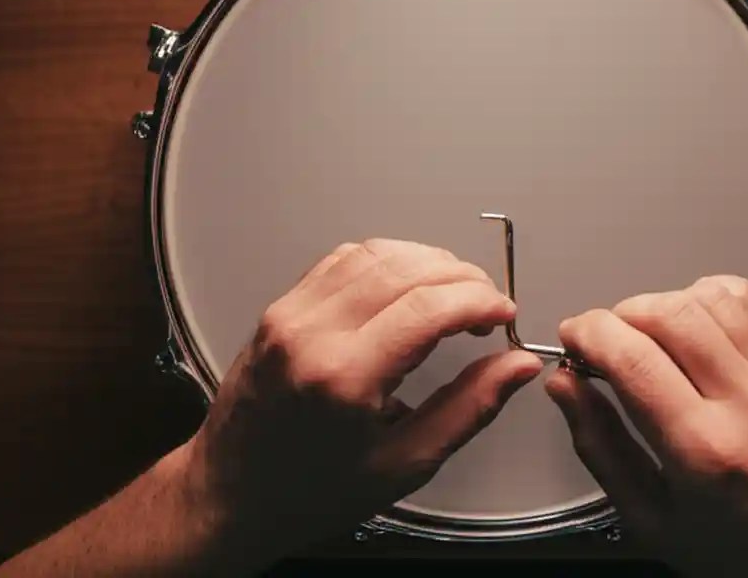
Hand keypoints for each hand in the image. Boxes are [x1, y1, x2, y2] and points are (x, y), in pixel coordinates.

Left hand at [181, 239, 543, 569]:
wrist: (231, 494)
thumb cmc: (307, 492)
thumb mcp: (404, 464)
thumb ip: (469, 407)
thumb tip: (516, 366)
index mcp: (343, 377)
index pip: (429, 306)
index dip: (480, 301)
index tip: (504, 315)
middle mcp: (310, 334)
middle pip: (407, 269)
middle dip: (462, 278)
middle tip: (488, 306)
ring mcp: (289, 315)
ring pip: (375, 252)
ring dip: (427, 261)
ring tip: (455, 294)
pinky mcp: (279, 308)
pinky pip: (342, 260)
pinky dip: (387, 260)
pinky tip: (409, 285)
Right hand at [547, 275, 747, 577]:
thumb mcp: (654, 522)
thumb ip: (602, 448)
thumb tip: (564, 385)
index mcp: (705, 452)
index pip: (632, 356)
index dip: (588, 333)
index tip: (572, 338)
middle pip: (668, 313)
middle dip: (618, 314)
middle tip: (602, 341)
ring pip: (708, 297)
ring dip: (662, 303)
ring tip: (646, 335)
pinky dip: (709, 297)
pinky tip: (693, 325)